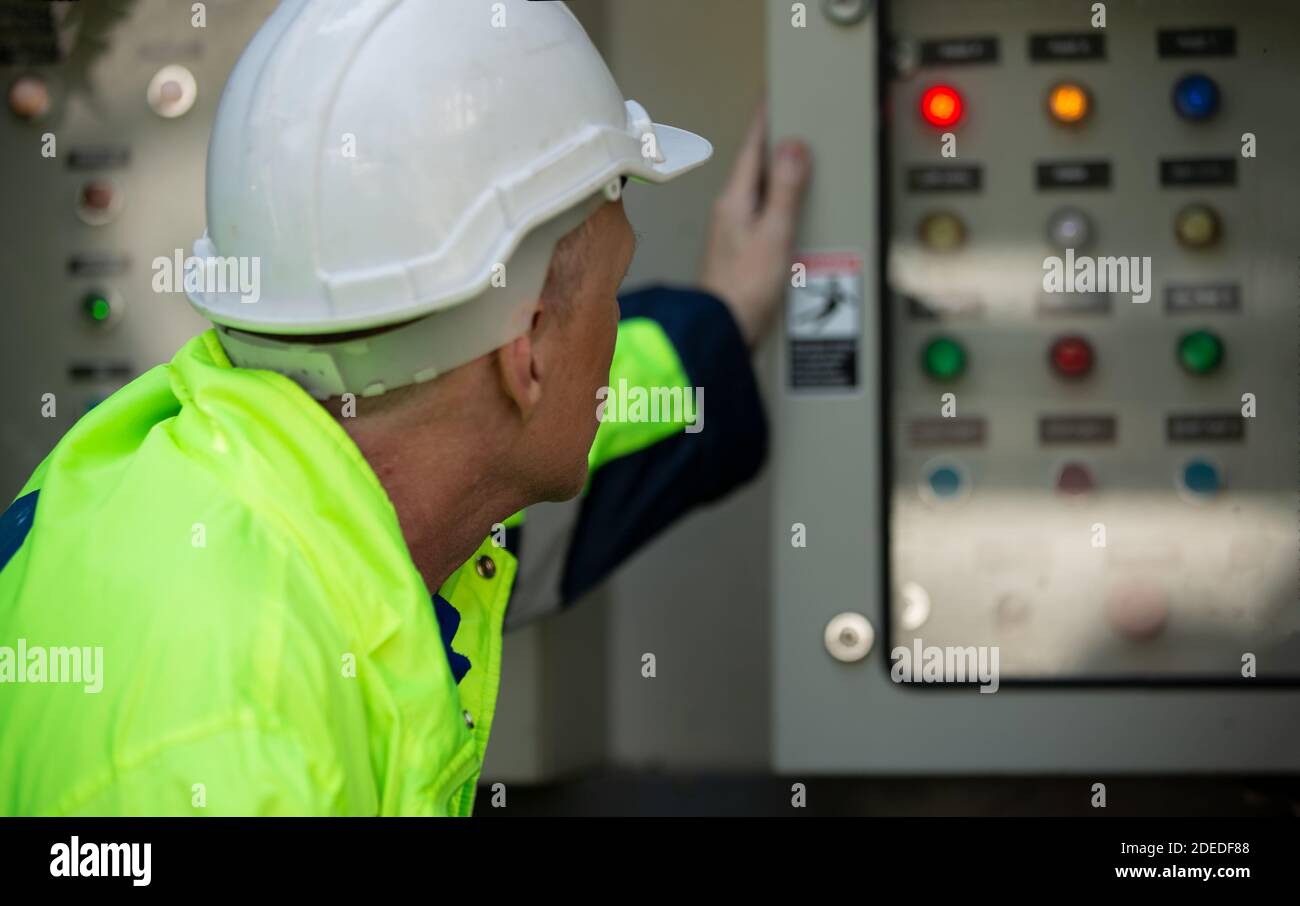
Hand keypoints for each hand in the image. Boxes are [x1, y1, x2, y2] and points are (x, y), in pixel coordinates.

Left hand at [699, 105, 811, 347]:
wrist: (722, 335)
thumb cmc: (743, 291)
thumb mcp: (774, 234)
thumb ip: (786, 190)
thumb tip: (793, 146)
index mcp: (735, 201)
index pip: (754, 147)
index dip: (767, 119)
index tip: (777, 95)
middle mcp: (730, 213)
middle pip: (757, 167)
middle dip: (776, 145)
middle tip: (794, 122)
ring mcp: (734, 234)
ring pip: (760, 192)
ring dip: (779, 176)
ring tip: (798, 162)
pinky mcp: (742, 254)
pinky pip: (764, 215)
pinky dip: (779, 205)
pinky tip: (791, 213)